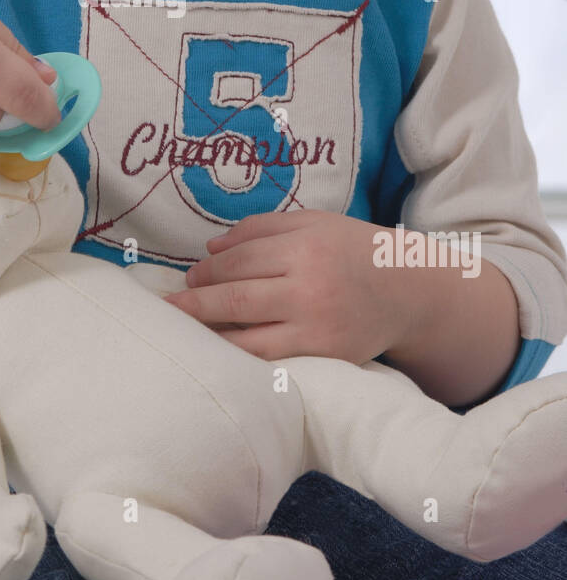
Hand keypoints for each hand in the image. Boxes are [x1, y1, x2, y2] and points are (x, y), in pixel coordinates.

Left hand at [163, 210, 408, 364]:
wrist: (408, 291)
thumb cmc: (352, 251)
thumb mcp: (313, 222)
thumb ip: (261, 228)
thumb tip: (211, 247)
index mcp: (305, 246)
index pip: (239, 260)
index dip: (207, 269)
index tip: (190, 276)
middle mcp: (309, 286)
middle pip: (235, 297)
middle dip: (195, 302)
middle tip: (171, 305)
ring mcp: (316, 325)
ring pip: (245, 334)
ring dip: (208, 332)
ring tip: (183, 328)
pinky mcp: (324, 355)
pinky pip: (268, 357)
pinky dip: (237, 354)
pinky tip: (219, 348)